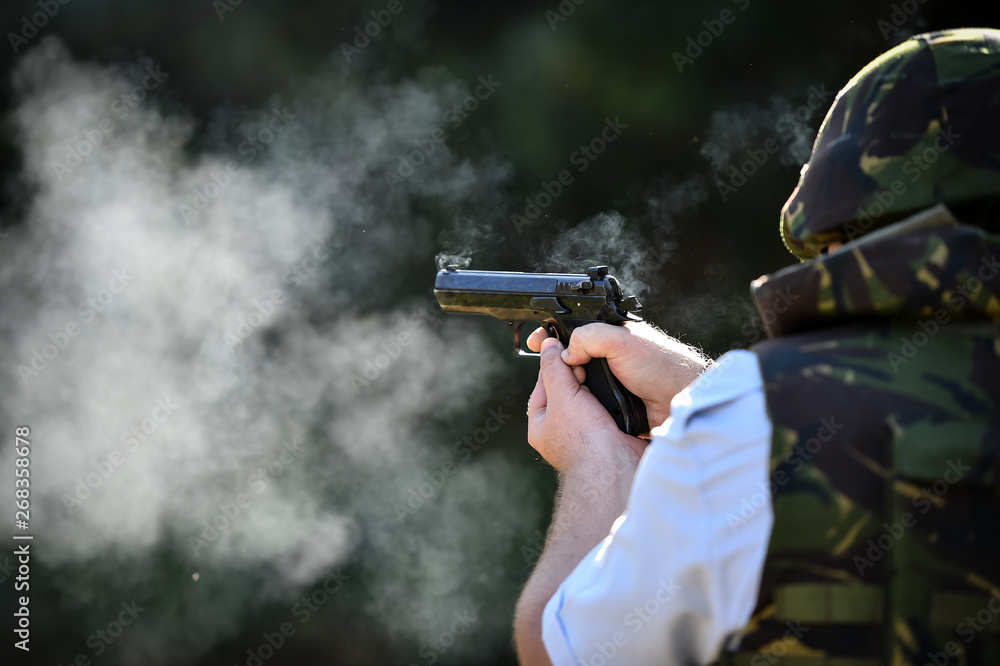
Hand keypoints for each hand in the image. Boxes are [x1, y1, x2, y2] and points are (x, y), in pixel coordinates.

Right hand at [527, 321, 708, 432]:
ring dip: (570, 389)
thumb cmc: (661, 365)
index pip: (573, 330)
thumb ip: (590, 338)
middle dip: (557, 365)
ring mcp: (610, 382)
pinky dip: (583, 406)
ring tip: (564, 391)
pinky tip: (579, 408)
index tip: (535, 342)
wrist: (682, 402)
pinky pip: (589, 405)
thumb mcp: (622, 341)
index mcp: (610, 337)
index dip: (552, 335)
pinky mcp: (613, 405)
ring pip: (577, 385)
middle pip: (570, 360)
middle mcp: (608, 358)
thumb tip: (565, 354)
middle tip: (545, 371)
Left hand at [527, 337, 645, 472]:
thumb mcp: (561, 395)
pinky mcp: (607, 435)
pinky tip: (614, 394)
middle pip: (566, 391)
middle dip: (577, 377)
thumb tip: (547, 346)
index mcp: (540, 424)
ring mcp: (585, 434)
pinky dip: (611, 400)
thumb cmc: (582, 440)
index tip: (564, 351)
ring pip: (588, 399)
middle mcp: (560, 431)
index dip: (554, 366)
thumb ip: (553, 368)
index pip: (543, 386)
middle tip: (584, 371)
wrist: (614, 466)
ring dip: (596, 388)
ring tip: (599, 382)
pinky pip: (606, 409)